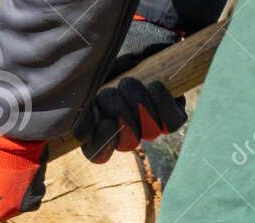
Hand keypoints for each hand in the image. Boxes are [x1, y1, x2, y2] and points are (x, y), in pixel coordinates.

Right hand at [73, 19, 188, 163]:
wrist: (139, 36)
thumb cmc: (106, 60)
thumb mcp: (88, 82)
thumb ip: (83, 110)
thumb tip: (82, 135)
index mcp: (99, 129)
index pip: (98, 154)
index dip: (102, 144)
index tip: (106, 121)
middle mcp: (126, 131)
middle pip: (126, 143)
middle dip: (120, 113)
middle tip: (115, 89)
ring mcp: (150, 124)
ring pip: (148, 132)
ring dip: (138, 103)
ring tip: (130, 81)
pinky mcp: (172, 114)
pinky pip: (170, 123)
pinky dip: (162, 103)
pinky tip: (155, 86)